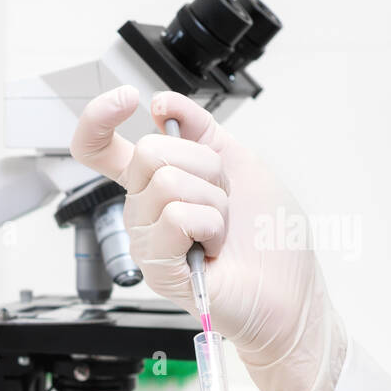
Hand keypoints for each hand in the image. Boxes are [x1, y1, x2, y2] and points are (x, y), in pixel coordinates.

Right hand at [71, 86, 344, 390]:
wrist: (291, 291)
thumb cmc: (270, 238)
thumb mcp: (239, 162)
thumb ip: (200, 129)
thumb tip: (164, 104)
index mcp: (156, 184)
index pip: (102, 150)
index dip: (99, 118)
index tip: (125, 99)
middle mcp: (144, 211)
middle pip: (148, 152)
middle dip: (203, 165)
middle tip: (221, 200)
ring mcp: (147, 240)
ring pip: (166, 183)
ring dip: (213, 201)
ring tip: (221, 230)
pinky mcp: (157, 269)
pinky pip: (175, 218)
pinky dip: (209, 226)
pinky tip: (213, 248)